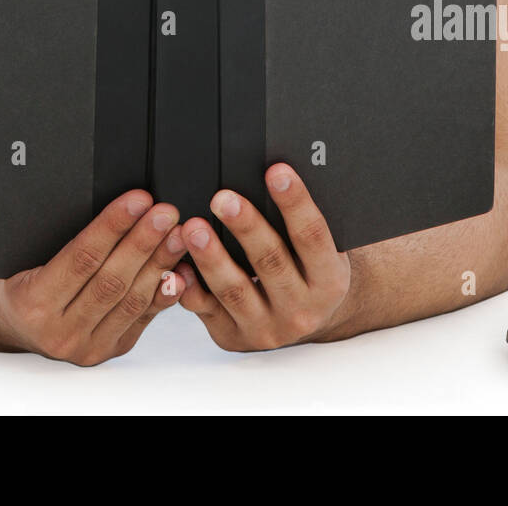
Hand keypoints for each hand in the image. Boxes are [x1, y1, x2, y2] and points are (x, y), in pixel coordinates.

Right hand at [0, 190, 185, 365]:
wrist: (13, 325)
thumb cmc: (21, 283)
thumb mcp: (26, 257)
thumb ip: (65, 240)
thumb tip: (113, 207)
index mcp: (34, 303)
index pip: (82, 258)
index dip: (113, 226)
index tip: (138, 200)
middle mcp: (60, 331)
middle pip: (111, 280)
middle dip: (143, 242)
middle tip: (166, 213)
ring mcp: (87, 346)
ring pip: (132, 301)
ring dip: (160, 264)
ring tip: (178, 235)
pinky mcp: (110, 349)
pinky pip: (142, 318)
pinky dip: (164, 293)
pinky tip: (178, 271)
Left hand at [174, 164, 351, 351]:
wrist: (306, 318)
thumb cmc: (309, 270)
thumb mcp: (321, 250)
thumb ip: (301, 221)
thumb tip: (277, 171)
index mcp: (329, 280)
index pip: (312, 235)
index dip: (295, 202)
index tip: (276, 171)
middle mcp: (302, 309)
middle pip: (271, 262)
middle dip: (246, 227)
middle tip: (223, 198)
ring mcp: (267, 328)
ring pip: (235, 290)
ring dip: (211, 258)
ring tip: (193, 228)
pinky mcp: (234, 336)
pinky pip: (207, 310)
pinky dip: (190, 287)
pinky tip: (178, 265)